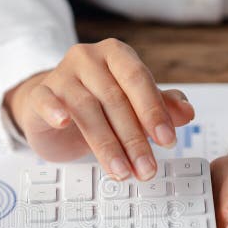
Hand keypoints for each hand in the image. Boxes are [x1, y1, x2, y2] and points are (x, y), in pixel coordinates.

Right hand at [5, 39, 194, 180]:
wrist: (48, 109)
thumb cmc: (95, 105)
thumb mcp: (131, 106)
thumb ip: (159, 106)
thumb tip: (187, 113)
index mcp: (116, 55)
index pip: (139, 79)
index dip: (153, 111)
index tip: (167, 140)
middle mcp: (89, 58)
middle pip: (115, 99)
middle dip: (134, 139)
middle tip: (147, 168)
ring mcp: (62, 74)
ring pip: (86, 108)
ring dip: (107, 145)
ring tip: (122, 171)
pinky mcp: (39, 94)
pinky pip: (46, 100)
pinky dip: (55, 110)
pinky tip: (64, 123)